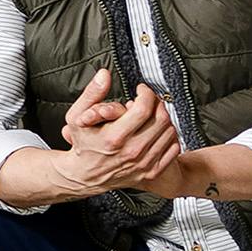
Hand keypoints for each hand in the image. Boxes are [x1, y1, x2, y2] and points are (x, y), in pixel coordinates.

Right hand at [59, 70, 184, 196]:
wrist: (85, 175)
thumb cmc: (82, 144)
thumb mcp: (77, 117)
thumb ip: (92, 93)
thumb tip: (104, 75)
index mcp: (114, 138)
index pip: (143, 108)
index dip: (146, 93)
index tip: (142, 90)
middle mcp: (131, 152)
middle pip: (161, 118)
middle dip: (157, 102)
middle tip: (150, 99)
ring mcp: (143, 163)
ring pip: (169, 132)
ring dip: (164, 118)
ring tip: (152, 114)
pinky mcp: (151, 171)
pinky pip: (173, 148)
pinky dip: (170, 135)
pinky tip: (157, 130)